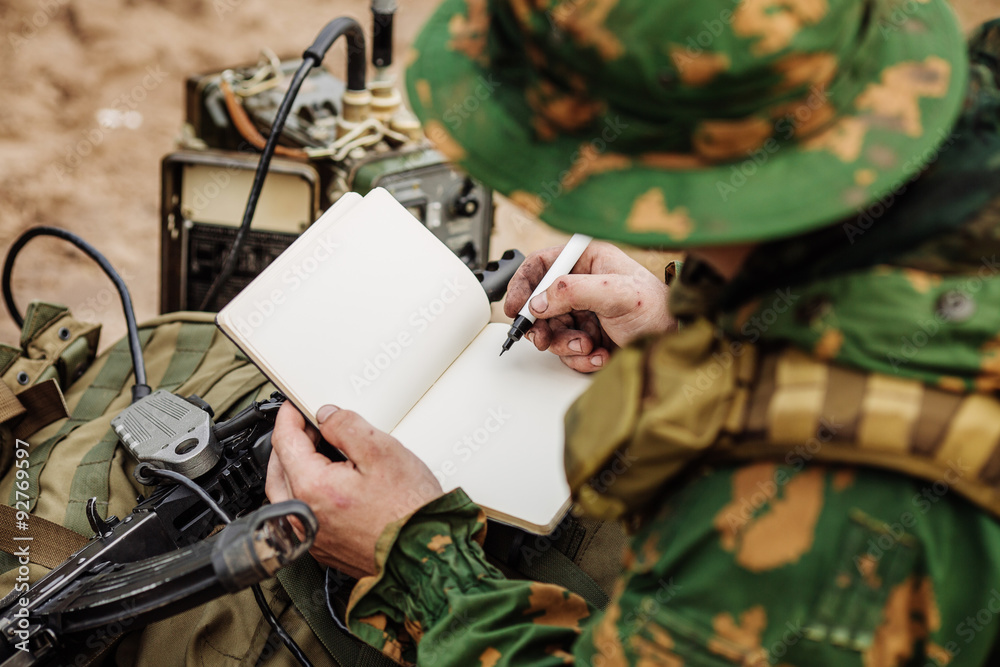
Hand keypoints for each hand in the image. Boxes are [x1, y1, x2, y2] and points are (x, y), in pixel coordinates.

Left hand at [266, 402, 443, 577]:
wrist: (422, 555)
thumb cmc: (409, 512)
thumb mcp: (383, 451)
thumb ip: (347, 426)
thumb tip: (327, 416)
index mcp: (311, 488)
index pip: (285, 442)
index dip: (289, 416)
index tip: (294, 406)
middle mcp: (302, 516)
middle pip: (278, 468)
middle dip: (289, 442)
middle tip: (310, 426)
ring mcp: (310, 536)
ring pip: (285, 492)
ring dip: (294, 467)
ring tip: (319, 452)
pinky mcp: (322, 548)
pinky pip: (300, 513)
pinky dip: (304, 492)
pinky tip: (329, 483)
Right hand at [504, 241, 674, 372]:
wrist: (676, 344)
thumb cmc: (658, 310)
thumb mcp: (615, 293)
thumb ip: (574, 292)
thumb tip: (540, 301)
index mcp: (589, 261)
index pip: (542, 264)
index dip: (523, 284)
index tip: (516, 307)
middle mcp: (584, 285)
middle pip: (541, 303)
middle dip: (543, 325)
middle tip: (544, 338)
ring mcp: (585, 312)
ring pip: (551, 330)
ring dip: (565, 344)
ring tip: (588, 346)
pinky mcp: (589, 336)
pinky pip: (567, 349)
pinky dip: (579, 357)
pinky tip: (598, 356)